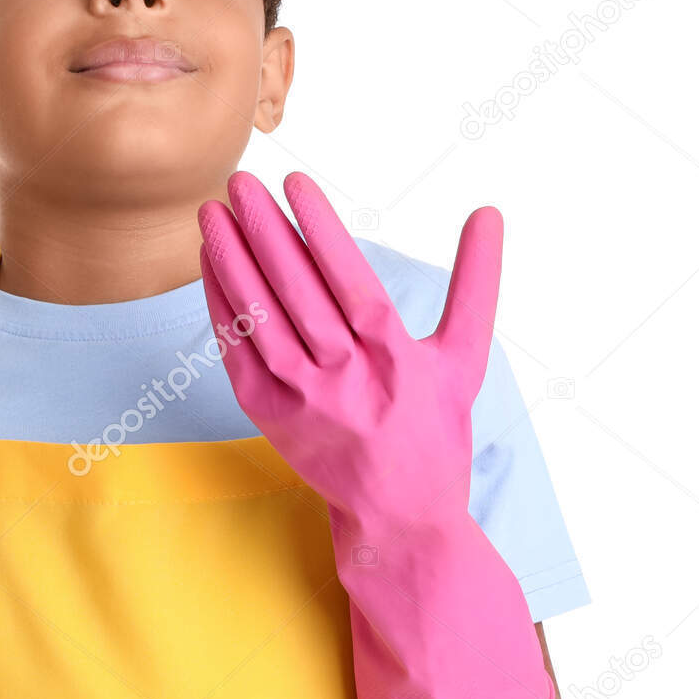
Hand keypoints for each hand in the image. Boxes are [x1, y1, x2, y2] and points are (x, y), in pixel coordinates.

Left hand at [198, 171, 500, 536]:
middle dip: (265, 233)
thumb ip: (476, 282)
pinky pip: (239, 357)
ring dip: (233, 265)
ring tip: (213, 215)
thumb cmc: (435, 428)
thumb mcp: (466, 357)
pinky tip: (210, 268)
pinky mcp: (272, 420)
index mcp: (396, 356)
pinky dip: (222, 311)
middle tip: (239, 183)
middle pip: (297, 294)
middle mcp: (347, 378)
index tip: (293, 183)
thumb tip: (488, 213)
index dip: (319, 229)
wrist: (401, 515)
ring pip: (261, 322)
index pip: (350, 279)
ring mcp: (304, 401)